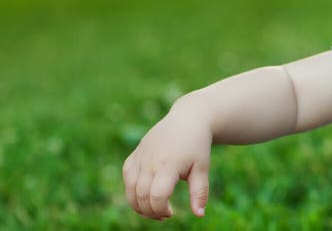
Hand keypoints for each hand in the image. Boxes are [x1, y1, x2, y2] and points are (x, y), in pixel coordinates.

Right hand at [122, 98, 212, 219]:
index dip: (161, 210)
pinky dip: (131, 190)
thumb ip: (199, 192)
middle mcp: (150, 161)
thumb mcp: (202, 167)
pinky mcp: (135, 154)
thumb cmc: (197, 145)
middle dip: (150, 212)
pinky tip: (145, 194)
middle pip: (141, 196)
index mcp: (169, 164)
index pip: (157, 196)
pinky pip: (127, 177)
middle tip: (164, 215)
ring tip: (154, 209)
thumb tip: (200, 215)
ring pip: (130, 189)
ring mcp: (140, 157)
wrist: (188, 119)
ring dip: (138, 204)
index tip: (171, 213)